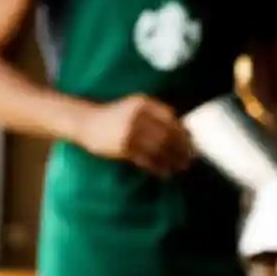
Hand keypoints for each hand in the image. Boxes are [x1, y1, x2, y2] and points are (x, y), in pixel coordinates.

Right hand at [75, 95, 192, 175]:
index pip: (170, 118)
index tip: (191, 141)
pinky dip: (158, 167)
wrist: (85, 122)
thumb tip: (182, 129)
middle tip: (190, 157)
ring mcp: (130, 132)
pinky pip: (146, 159)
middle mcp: (138, 116)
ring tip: (181, 167)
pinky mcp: (123, 147)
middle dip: (181, 147)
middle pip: (167, 134)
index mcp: (143, 103)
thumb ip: (154, 113)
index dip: (182, 131)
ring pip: (158, 148)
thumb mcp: (133, 106)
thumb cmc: (112, 115)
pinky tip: (165, 172)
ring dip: (172, 159)